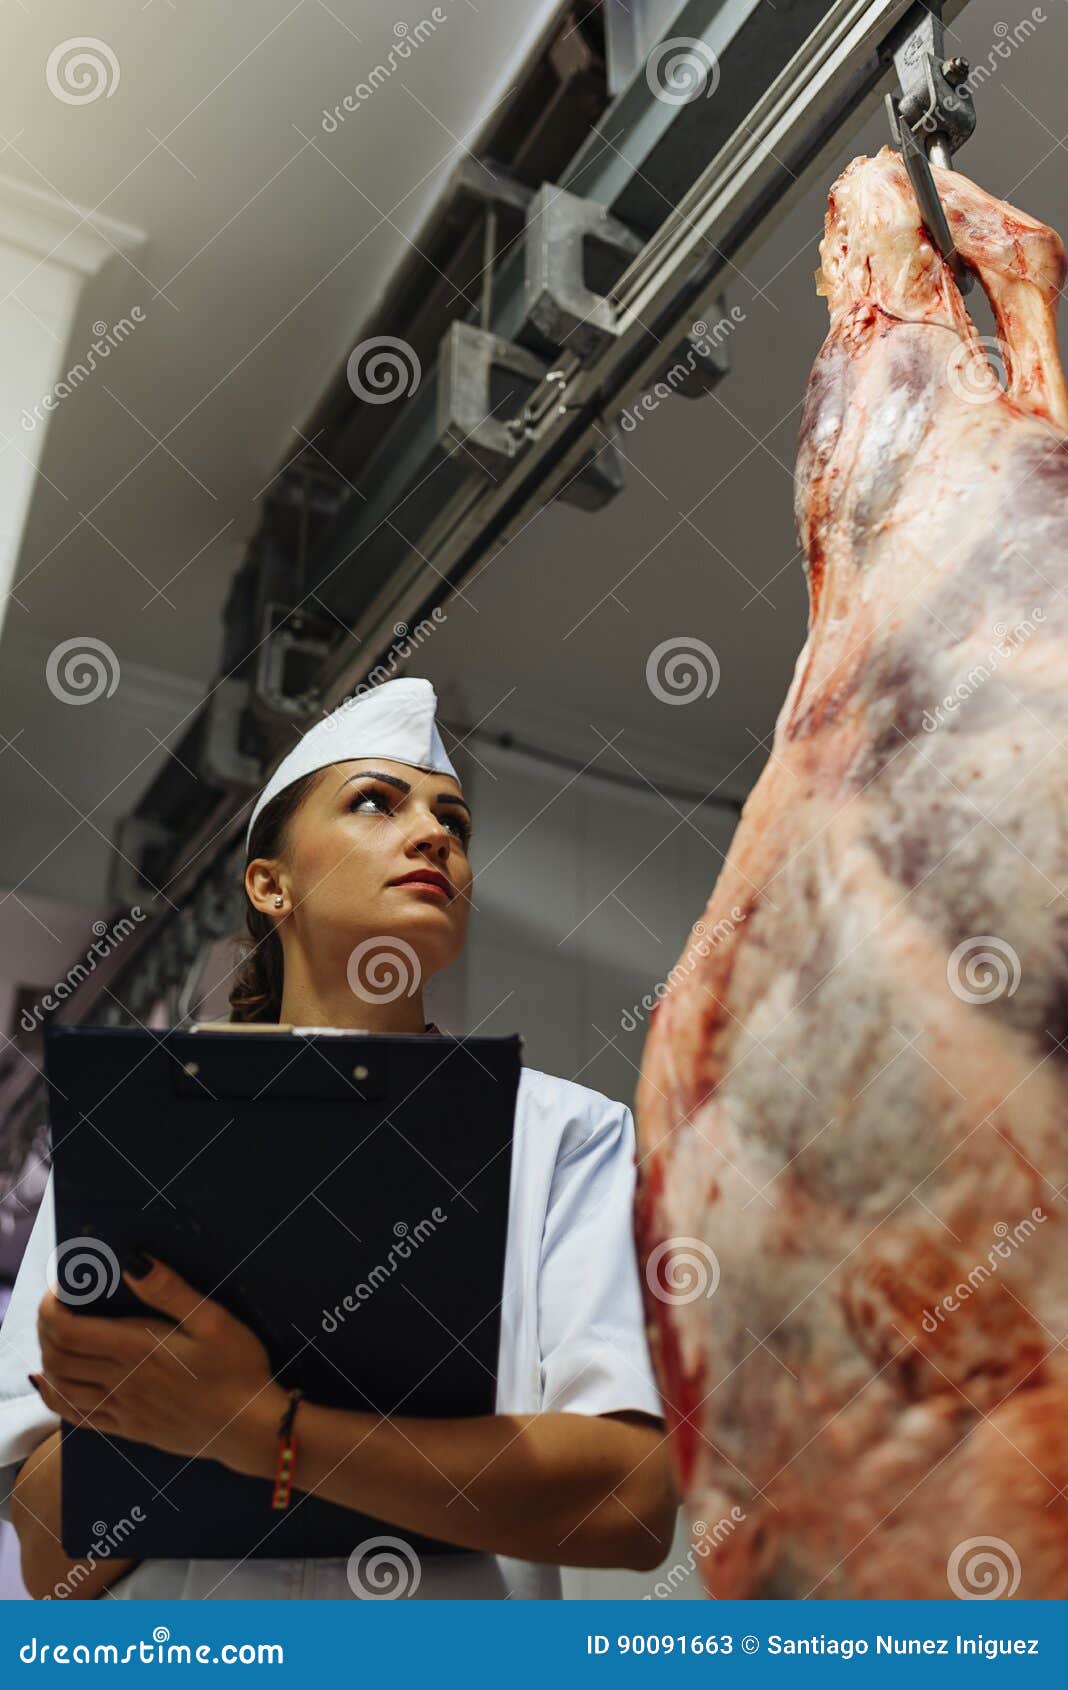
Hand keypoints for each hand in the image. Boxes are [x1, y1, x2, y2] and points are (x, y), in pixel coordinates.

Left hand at [34, 1254, 282, 1471]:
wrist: (248, 1427)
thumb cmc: (237, 1368)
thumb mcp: (214, 1320)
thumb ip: (170, 1291)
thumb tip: (132, 1262)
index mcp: (137, 1350)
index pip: (68, 1330)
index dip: (51, 1307)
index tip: (61, 1287)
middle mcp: (120, 1381)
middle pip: (56, 1356)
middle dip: (46, 1327)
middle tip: (60, 1305)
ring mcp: (121, 1409)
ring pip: (60, 1387)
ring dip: (49, 1359)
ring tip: (60, 1336)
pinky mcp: (128, 1428)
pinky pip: (76, 1417)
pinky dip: (55, 1397)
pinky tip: (54, 1383)